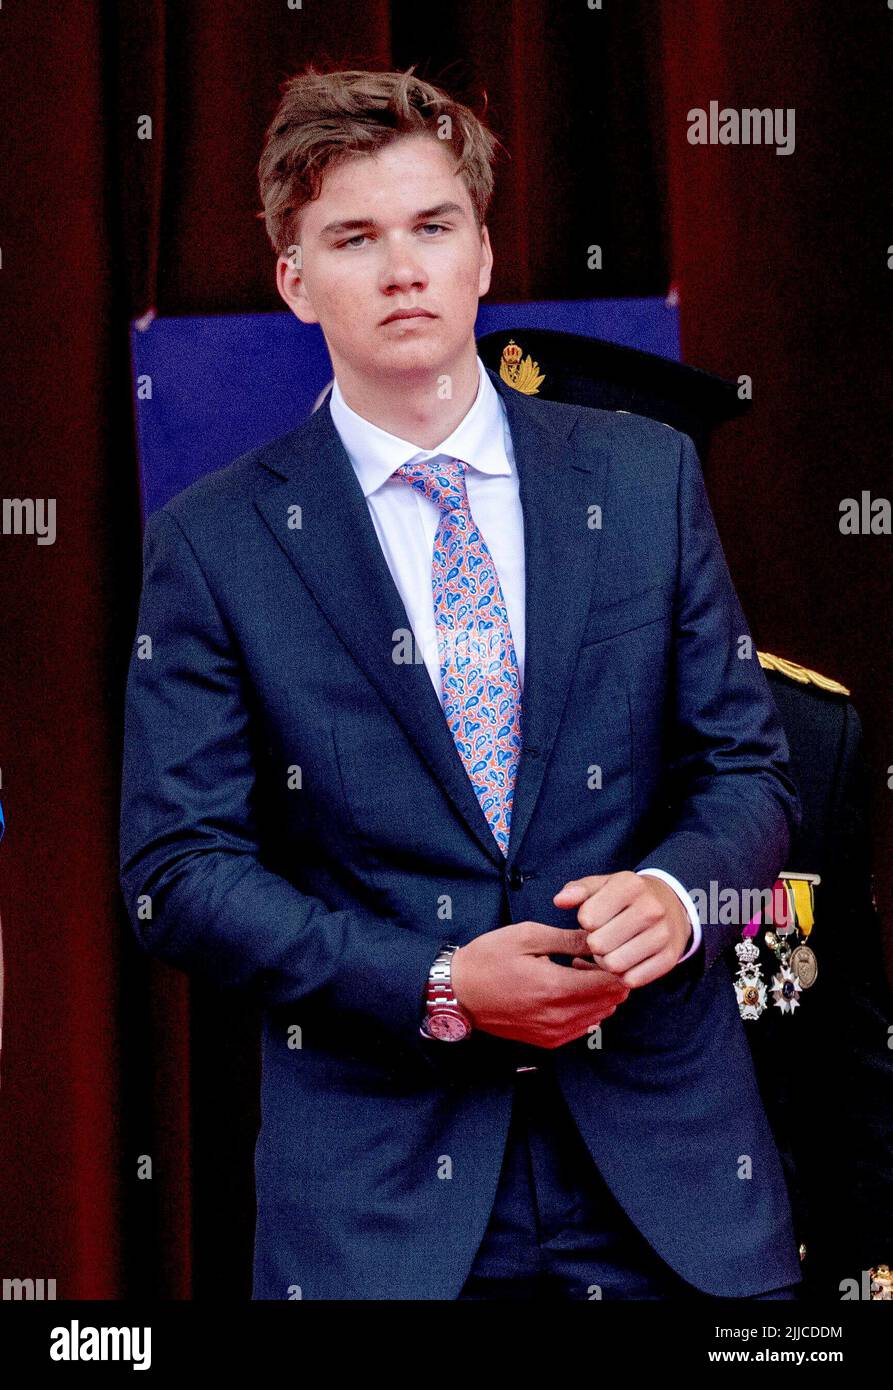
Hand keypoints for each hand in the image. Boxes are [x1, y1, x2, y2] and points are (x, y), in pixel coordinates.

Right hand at [450, 922, 630, 1048]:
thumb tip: (600, 939)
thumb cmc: (488, 959)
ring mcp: (554, 1033)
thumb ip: (569, 939)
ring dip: (597, 993)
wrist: (458, 993)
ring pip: (601, 1014)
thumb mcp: (527, 936)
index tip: (598, 949)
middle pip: (611, 1000)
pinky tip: (563, 991)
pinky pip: (584, 1027)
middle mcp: (559, 1016)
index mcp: (555, 987)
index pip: (612, 982)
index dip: (613, 962)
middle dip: (608, 977)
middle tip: (585, 957)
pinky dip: (585, 1008)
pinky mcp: (548, 1041)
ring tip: (573, 972)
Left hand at [553, 871, 691, 987]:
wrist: (671, 906)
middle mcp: (651, 909)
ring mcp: (663, 935)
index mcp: (630, 885)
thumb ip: (577, 890)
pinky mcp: (669, 959)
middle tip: (602, 938)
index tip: (596, 918)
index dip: (585, 921)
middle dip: (594, 944)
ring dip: (606, 962)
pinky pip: (632, 980)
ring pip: (614, 965)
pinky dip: (623, 975)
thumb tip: (559, 901)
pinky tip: (626, 961)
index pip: (587, 918)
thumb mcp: (603, 886)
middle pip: (599, 944)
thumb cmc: (626, 897)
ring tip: (613, 950)